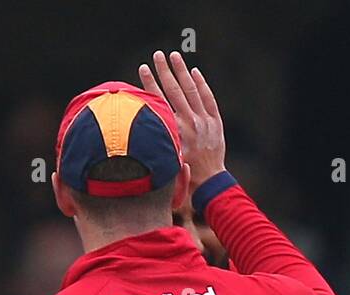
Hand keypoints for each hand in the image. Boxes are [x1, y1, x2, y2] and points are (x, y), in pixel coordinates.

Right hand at [138, 51, 226, 186]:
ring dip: (182, 72)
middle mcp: (189, 122)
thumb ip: (153, 143)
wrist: (209, 183)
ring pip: (192, 90)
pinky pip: (208, 99)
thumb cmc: (183, 176)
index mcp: (173, 130)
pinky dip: (202, 85)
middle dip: (164, 70)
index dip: (149, 83)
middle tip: (157, 55)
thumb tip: (134, 131)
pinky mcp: (215, 124)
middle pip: (174, 90)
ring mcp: (204, 121)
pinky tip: (195, 72)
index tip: (143, 68)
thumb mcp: (164, 160)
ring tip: (174, 56)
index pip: (159, 100)